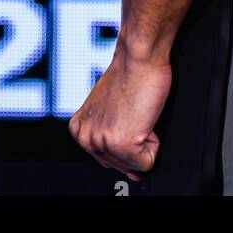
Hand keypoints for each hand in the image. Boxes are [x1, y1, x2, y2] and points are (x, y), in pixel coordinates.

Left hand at [69, 41, 171, 179]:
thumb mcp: (109, 111)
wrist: (138, 57)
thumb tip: (133, 175)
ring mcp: (101, 141)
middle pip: (124, 165)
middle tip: (132, 112)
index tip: (125, 113)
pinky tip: (143, 116)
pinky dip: (153, 141)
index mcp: (79, 131)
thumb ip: (113, 141)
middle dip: (135, 140)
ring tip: (136, 112)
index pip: (112, 159)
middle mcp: (85, 139)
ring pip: (136, 165)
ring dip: (144, 139)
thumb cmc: (129, 77)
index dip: (127, 135)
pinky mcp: (120, 143)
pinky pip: (148, 162)